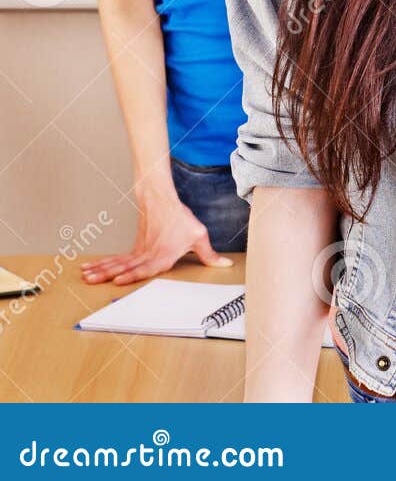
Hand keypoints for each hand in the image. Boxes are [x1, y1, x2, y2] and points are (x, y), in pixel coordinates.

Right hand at [82, 191, 231, 284]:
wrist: (162, 200)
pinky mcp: (134, 248)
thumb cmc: (181, 220)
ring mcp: (139, 251)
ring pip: (117, 262)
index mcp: (163, 255)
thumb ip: (209, 255)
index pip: (146, 268)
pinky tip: (88, 268)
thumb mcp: (198, 236)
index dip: (133, 275)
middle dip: (107, 274)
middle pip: (125, 266)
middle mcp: (148, 255)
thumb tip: (226, 266)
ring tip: (85, 276)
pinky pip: (116, 258)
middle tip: (91, 280)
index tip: (118, 279)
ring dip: (100, 269)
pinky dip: (102, 264)